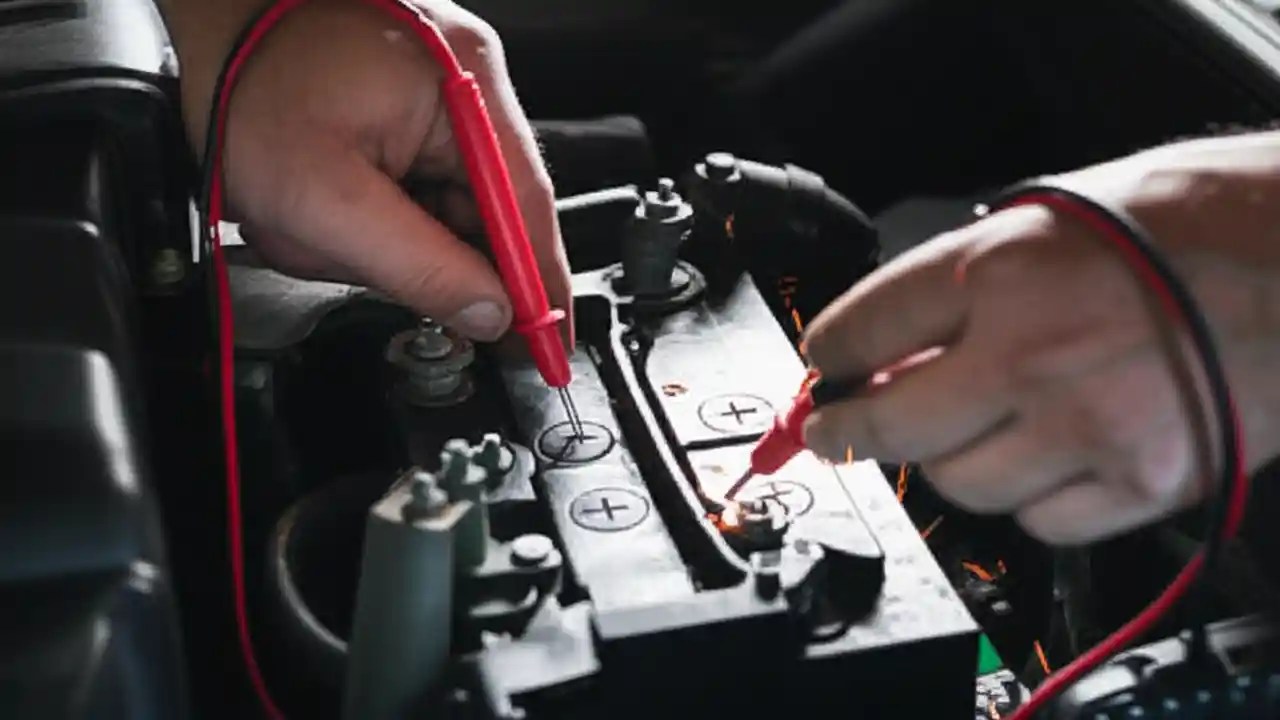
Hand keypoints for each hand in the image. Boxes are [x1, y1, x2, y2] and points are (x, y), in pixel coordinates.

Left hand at [165, 0, 570, 342]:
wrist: (199, 38)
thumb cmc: (246, 92)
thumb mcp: (327, 202)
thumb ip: (420, 268)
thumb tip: (488, 314)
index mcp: (464, 85)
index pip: (526, 206)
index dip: (539, 285)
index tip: (548, 348)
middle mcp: (468, 78)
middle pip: (497, 207)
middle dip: (454, 262)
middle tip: (423, 306)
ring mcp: (444, 91)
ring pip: (459, 202)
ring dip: (414, 240)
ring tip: (340, 233)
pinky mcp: (416, 106)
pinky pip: (431, 182)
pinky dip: (399, 216)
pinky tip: (349, 216)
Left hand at [801, 132, 1279, 544]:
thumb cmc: (1202, 220)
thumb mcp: (1060, 214)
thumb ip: (973, 276)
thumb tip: (904, 335)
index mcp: (1004, 267)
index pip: (863, 328)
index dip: (830, 355)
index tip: (827, 369)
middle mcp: (1031, 353)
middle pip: (888, 425)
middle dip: (842, 432)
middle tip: (832, 431)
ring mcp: (1087, 427)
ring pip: (958, 485)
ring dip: (948, 462)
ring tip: (975, 430)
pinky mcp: (1142, 482)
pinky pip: (1039, 522)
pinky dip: (1029, 500)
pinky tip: (1049, 460)